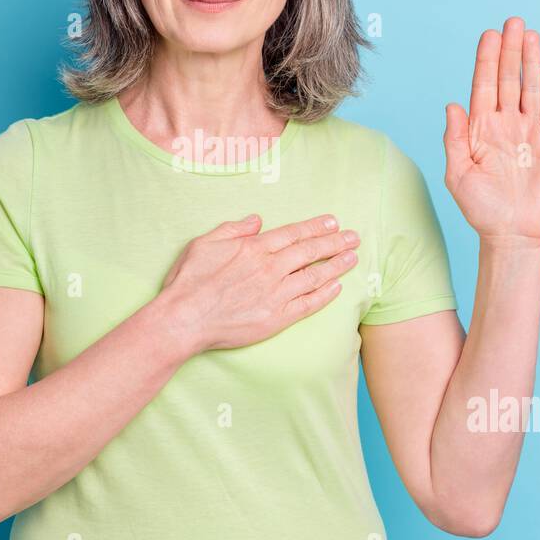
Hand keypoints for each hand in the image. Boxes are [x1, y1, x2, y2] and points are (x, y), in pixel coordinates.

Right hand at [155, 214, 361, 354]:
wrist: (184, 319)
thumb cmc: (190, 281)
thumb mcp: (204, 243)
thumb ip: (232, 229)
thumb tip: (257, 220)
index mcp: (254, 248)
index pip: (293, 234)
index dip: (316, 227)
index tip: (333, 223)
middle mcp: (269, 269)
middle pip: (309, 252)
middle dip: (335, 243)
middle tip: (354, 237)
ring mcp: (275, 294)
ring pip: (314, 276)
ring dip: (336, 266)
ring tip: (353, 258)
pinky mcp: (276, 318)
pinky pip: (307, 305)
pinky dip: (324, 296)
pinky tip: (337, 288)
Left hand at [443, 16, 539, 243]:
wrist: (510, 233)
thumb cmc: (480, 206)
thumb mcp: (457, 173)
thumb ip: (454, 138)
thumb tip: (452, 105)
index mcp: (481, 128)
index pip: (484, 86)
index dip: (486, 60)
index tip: (488, 35)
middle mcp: (506, 124)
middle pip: (509, 80)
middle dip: (509, 51)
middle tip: (512, 22)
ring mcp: (531, 132)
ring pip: (531, 89)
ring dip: (530, 62)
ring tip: (530, 35)